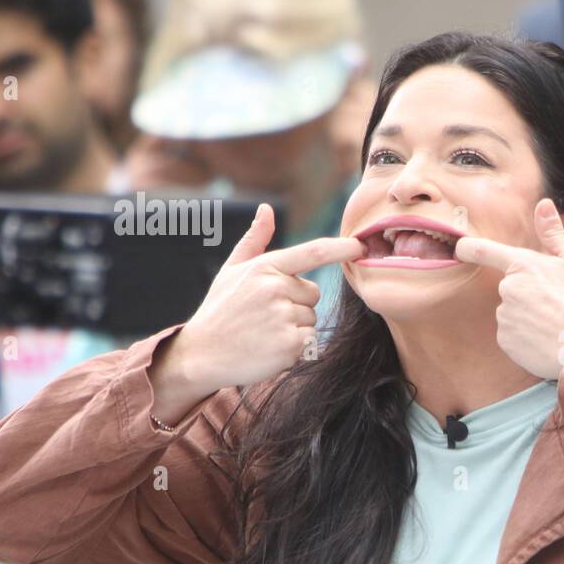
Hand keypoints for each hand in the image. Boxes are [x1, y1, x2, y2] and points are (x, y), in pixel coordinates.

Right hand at [150, 204, 363, 419]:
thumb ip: (254, 240)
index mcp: (264, 267)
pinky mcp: (289, 344)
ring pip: (311, 318)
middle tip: (265, 315)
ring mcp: (282, 316)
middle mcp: (274, 288)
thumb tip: (266, 209)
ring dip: (295, 327)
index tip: (361, 247)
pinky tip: (269, 347)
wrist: (202, 354)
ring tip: (264, 332)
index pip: (312, 252)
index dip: (341, 248)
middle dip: (297, 303)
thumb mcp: (231, 271)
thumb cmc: (221, 310)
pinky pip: (310, 340)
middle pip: (313, 293)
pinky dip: (295, 347)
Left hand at [453, 198, 563, 379]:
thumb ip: (553, 234)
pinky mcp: (506, 341)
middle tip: (554, 304)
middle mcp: (508, 289)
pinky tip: (545, 339)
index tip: (460, 248)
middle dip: (526, 294)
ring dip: (527, 317)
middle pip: (509, 288)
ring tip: (553, 324)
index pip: (483, 250)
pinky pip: (511, 336)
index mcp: (523, 265)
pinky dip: (525, 338)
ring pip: (511, 313)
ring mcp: (504, 316)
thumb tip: (543, 205)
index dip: (468, 248)